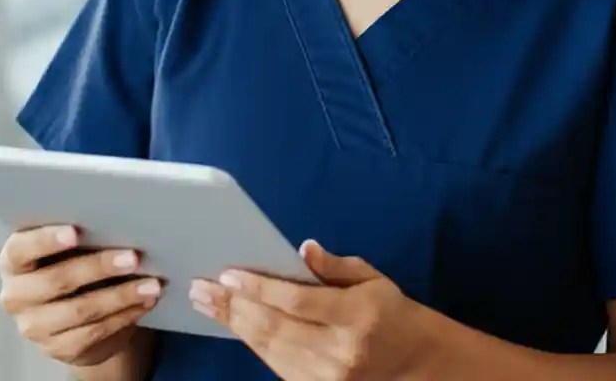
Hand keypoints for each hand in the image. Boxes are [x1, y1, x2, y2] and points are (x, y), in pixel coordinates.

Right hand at [0, 225, 163, 367]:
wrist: (72, 313)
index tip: (75, 232)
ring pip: (81, 310)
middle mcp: (16, 296)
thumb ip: (79, 235)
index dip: (46, 240)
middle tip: (133, 257)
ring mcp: (34, 327)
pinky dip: (125, 315)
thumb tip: (116, 221)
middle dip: (98, 267)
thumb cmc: (69, 264)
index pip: (21, 249)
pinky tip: (144, 302)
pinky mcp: (58, 348)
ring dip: (121, 295)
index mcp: (13, 261)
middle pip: (57, 280)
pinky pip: (95, 331)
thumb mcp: (66, 248)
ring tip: (151, 283)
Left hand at [191, 240, 435, 379]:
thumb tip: (303, 249)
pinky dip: (250, 340)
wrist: (414, 360)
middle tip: (201, 287)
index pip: (298, 301)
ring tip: (205, 302)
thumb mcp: (372, 278)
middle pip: (275, 327)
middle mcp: (340, 350)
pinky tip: (231, 322)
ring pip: (268, 347)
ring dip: (232, 324)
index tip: (228, 274)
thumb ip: (335, 265)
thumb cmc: (389, 310)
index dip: (260, 288)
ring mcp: (327, 376)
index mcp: (356, 315)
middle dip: (232, 306)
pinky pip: (274, 362)